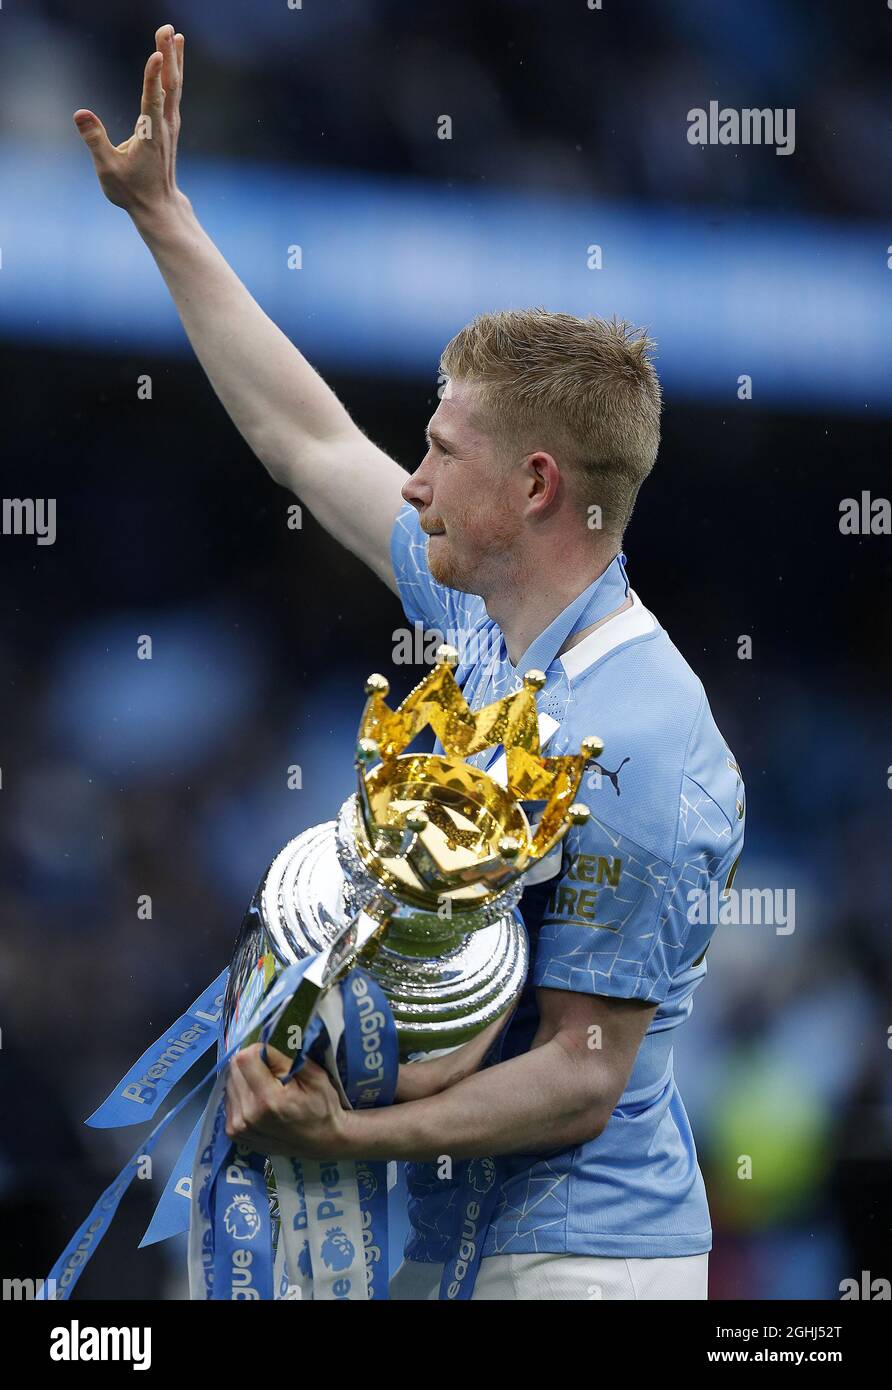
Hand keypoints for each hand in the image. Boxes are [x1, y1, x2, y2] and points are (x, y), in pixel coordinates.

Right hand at [73, 24, 185, 218]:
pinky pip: (173, 94)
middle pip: (170, 85)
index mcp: (150, 134)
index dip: (154, 76)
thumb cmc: (132, 191)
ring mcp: (170, 126)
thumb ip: (95, 140)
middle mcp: (164, 126)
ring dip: (174, 59)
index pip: (153, 100)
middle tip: (167, 28)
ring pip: (175, 87)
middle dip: (168, 55)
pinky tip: (172, 62)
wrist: (158, 207)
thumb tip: (80, 114)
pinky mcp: (169, 127)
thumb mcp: (107, 169)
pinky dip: (174, 75)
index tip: (157, 53)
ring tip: (174, 35)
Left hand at [225, 1043, 351, 1157]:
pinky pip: (229, 1099)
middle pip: (234, 1068)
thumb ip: (286, 1057)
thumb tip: (263, 1044)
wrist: (323, 1142)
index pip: (244, 1058)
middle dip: (251, 1063)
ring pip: (229, 1082)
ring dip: (245, 1078)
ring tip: (266, 1088)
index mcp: (269, 1100)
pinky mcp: (233, 1133)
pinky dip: (242, 1093)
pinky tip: (259, 1101)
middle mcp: (248, 1115)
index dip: (259, 1051)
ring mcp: (238, 1127)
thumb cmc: (323, 1107)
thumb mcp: (314, 1075)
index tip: (274, 1059)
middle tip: (272, 1073)